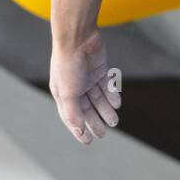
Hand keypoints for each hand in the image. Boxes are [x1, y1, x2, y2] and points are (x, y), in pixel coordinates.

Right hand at [49, 29, 119, 143]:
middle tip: (103, 135)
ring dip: (105, 110)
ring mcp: (88, 78)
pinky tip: (117, 104)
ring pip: (98, 98)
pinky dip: (112, 94)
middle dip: (94, 122)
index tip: (88, 141)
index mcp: (63, 94)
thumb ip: (73, 113)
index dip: (78, 129)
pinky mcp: (100, 69)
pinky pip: (106, 85)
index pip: (71, 116)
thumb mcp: (68, 92)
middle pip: (86, 109)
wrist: (78, 38)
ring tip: (114, 122)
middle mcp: (75, 87)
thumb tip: (79, 131)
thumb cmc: (68, 65)